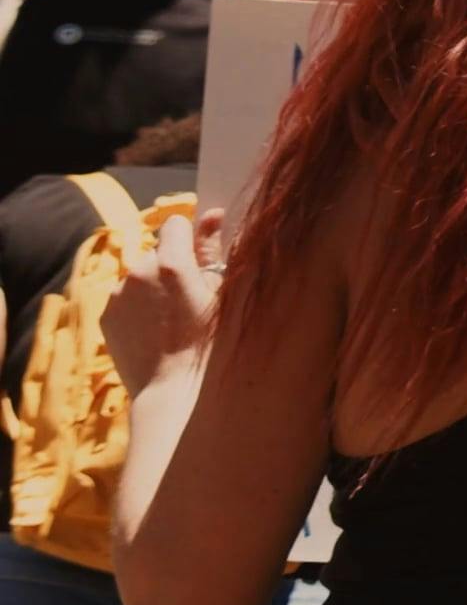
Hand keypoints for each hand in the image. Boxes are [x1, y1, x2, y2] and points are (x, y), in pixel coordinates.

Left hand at [102, 209, 222, 390]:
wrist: (174, 391)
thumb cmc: (212, 343)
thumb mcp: (222, 293)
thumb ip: (214, 249)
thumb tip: (211, 214)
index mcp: (172, 262)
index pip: (176, 224)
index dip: (191, 237)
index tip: (202, 256)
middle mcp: (139, 271)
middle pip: (158, 251)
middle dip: (172, 264)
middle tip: (192, 296)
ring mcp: (118, 294)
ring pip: (140, 275)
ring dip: (154, 285)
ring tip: (173, 318)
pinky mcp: (106, 315)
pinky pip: (125, 298)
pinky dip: (139, 306)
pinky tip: (156, 330)